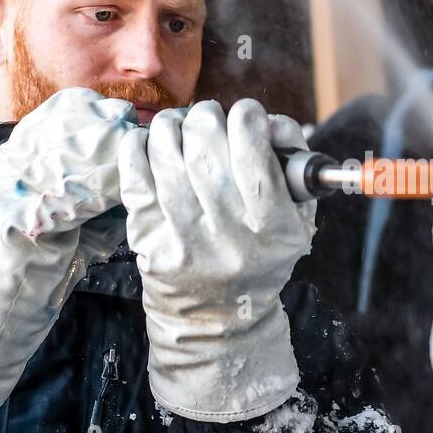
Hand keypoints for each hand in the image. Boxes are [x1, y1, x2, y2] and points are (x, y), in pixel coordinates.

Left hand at [119, 99, 315, 421]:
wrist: (219, 318)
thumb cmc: (261, 257)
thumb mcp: (297, 221)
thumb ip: (294, 167)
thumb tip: (272, 121)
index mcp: (272, 228)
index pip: (255, 156)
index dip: (248, 119)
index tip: (247, 113)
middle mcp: (228, 236)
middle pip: (207, 151)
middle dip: (207, 118)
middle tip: (209, 117)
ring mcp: (185, 241)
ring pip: (168, 159)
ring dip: (172, 127)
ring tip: (179, 126)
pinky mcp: (150, 242)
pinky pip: (135, 179)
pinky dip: (139, 148)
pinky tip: (151, 142)